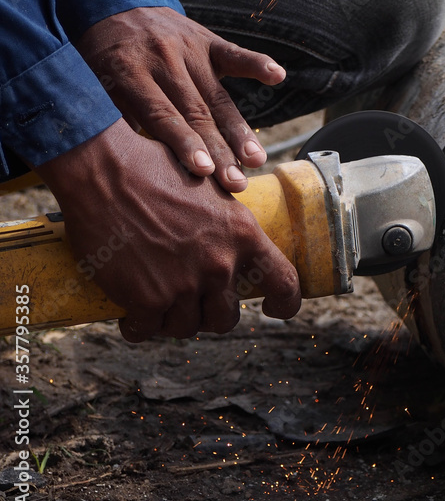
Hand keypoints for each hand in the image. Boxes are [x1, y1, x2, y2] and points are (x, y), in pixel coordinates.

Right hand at [35, 119, 301, 341]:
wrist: (103, 170)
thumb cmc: (154, 170)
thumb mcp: (211, 192)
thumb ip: (229, 228)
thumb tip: (238, 250)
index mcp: (243, 236)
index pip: (284, 283)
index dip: (285, 304)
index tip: (274, 309)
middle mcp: (220, 264)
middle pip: (226, 318)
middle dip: (209, 314)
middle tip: (191, 301)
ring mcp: (184, 285)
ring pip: (187, 327)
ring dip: (172, 320)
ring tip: (157, 302)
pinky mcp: (146, 299)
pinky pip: (147, 330)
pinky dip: (138, 326)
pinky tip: (131, 315)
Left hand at [76, 7, 285, 192]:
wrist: (113, 6)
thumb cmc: (103, 60)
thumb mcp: (96, 89)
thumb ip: (117, 122)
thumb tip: (137, 168)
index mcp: (129, 74)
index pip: (163, 115)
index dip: (184, 143)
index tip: (203, 171)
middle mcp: (162, 60)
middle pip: (197, 112)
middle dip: (219, 150)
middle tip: (235, 182)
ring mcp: (189, 49)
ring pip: (219, 97)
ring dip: (240, 130)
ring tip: (256, 159)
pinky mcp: (208, 41)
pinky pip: (235, 54)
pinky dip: (257, 64)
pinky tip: (277, 75)